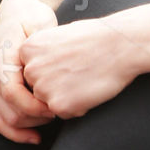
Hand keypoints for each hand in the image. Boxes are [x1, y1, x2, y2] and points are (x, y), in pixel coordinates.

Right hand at [0, 0, 58, 142]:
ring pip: (1, 120)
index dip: (35, 107)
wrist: (16, 9)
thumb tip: (45, 77)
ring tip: (52, 121)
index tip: (57, 108)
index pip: (13, 93)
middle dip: (36, 119)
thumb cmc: (34, 16)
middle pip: (8, 111)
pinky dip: (14, 132)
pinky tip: (34, 136)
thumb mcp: (41, 24)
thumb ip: (41, 49)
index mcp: (2, 56)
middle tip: (61, 113)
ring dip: (27, 127)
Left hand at [19, 13, 145, 117]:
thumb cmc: (96, 37)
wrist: (120, 45)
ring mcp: (43, 88)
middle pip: (36, 89)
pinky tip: (89, 90)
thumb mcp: (59, 36)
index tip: (65, 65)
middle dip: (55, 86)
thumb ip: (42, 53)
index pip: (30, 71)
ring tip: (85, 80)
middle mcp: (31, 69)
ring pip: (48, 103)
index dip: (49, 71)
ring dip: (65, 98)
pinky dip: (77, 107)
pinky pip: (64, 114)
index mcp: (28, 49)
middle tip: (77, 74)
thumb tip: (38, 67)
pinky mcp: (59, 105)